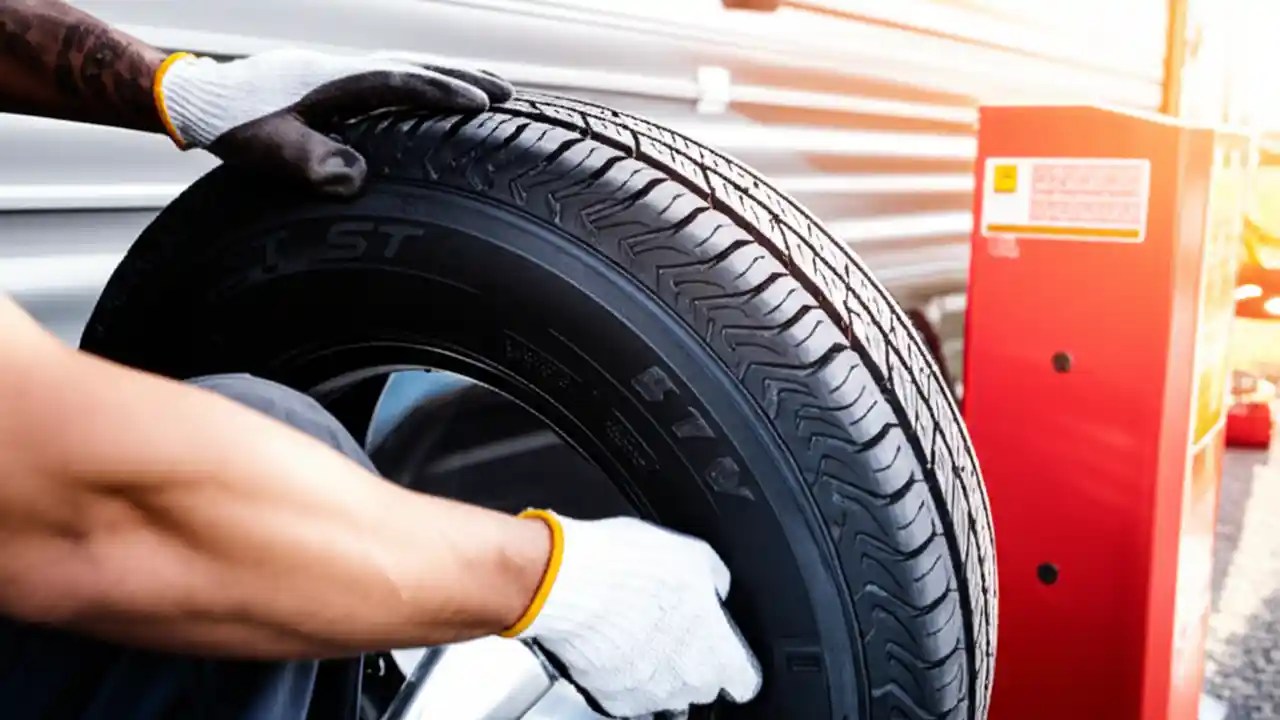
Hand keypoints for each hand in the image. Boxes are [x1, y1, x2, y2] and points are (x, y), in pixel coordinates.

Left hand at [154, 49, 512, 196]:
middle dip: (464, 78)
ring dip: (447, 78)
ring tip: (485, 92)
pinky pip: (391, 81)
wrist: (194, 96)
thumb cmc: (231, 124)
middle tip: (509, 92)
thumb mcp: (267, 149)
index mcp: (335, 82)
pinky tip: (428, 103)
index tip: (485, 104)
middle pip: (416, 68)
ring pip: (406, 71)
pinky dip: (421, 86)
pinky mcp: (333, 84)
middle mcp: (343, 71)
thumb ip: (311, 162)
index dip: (444, 93)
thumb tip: (357, 177)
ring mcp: (339, 75)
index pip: (402, 83)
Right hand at [505, 511, 762, 716]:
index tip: (723, 649)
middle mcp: (685, 683)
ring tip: (636, 628)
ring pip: (665, 689)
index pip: (745, 681)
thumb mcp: (692, 553)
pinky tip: (614, 642)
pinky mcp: (611, 698)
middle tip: (671, 625)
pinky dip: (624, 673)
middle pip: (702, 684)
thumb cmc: (626, 568)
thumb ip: (715, 580)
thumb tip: (716, 588)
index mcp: (716, 653)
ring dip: (657, 667)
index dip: (734, 662)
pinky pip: (629, 692)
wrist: (565, 582)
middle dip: (692, 659)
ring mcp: (648, 695)